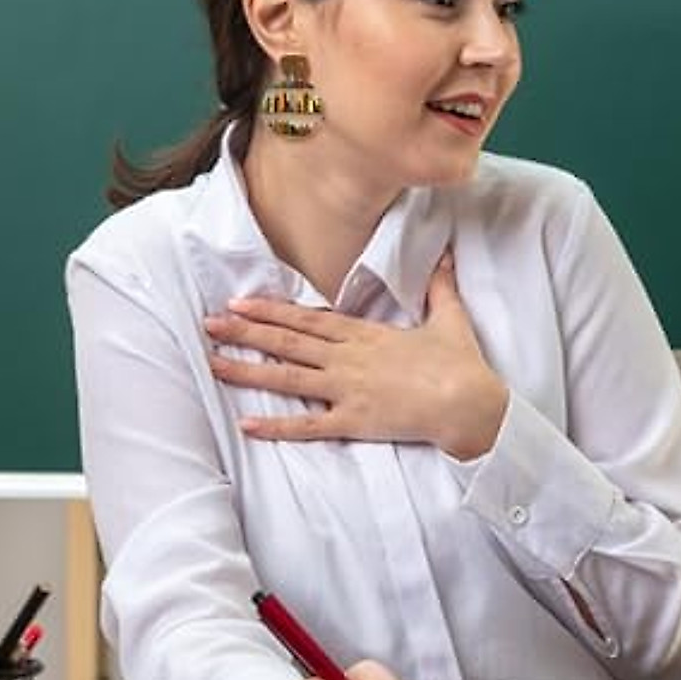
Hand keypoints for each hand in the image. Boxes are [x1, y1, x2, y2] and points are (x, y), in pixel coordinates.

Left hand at [204, 251, 508, 459]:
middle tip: (210, 323)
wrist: (470, 403)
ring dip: (248, 371)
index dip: (271, 310)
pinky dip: (276, 426)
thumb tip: (446, 252)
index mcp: (364, 333)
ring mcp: (347, 389)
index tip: (240, 301)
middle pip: (287, 342)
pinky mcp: (353, 421)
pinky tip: (247, 425)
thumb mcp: (449, 317)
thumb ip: (439, 286)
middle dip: (246, 331)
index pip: (307, 318)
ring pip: (287, 378)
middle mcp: (347, 358)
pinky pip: (308, 425)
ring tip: (214, 364)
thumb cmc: (460, 363)